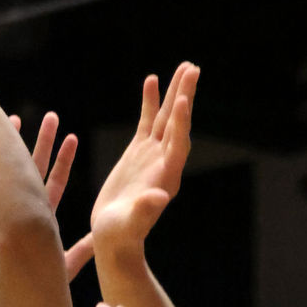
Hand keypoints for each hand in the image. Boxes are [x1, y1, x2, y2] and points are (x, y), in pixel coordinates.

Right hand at [0, 112, 93, 291]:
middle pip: (34, 169)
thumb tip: (102, 238)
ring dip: (13, 146)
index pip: (55, 183)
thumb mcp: (58, 269)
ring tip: (16, 119)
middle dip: (43, 143)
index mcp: (41, 219)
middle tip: (51, 117)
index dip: (63, 161)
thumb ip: (79, 253)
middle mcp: (21, 210)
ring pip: (8, 171)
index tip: (72, 137)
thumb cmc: (26, 290)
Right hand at [90, 62, 197, 248]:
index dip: (181, 123)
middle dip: (185, 96)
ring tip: (184, 67)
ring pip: (166, 118)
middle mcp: (164, 162)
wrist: (113, 239)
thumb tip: (159, 199)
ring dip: (175, 92)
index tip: (183, 100)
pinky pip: (147, 122)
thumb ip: (145, 210)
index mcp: (166, 176)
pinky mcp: (138, 153)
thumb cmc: (121, 236)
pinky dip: (151, 101)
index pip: (178, 144)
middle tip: (193, 69)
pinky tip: (152, 80)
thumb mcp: (131, 224)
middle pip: (178, 124)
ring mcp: (152, 156)